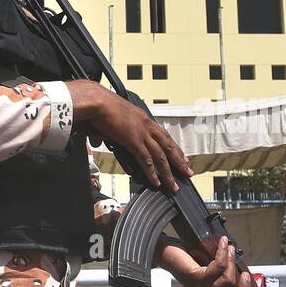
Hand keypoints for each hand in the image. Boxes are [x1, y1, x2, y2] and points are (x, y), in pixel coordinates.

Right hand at [67, 81, 191, 191]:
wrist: (97, 101)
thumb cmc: (101, 106)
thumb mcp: (111, 118)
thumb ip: (108, 131)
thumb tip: (97, 140)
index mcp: (144, 119)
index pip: (164, 136)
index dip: (175, 148)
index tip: (182, 157)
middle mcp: (147, 125)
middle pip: (168, 146)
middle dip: (179, 161)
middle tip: (187, 172)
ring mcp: (142, 134)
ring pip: (161, 157)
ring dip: (168, 173)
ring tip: (174, 185)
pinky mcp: (134, 141)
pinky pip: (146, 160)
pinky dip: (152, 173)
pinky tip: (156, 182)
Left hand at [155, 237, 255, 286]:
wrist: (168, 254)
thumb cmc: (193, 263)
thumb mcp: (214, 275)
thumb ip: (228, 280)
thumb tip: (245, 276)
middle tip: (246, 275)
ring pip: (228, 282)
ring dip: (232, 262)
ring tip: (229, 250)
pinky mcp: (196, 279)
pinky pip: (218, 267)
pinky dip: (224, 253)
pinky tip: (224, 244)